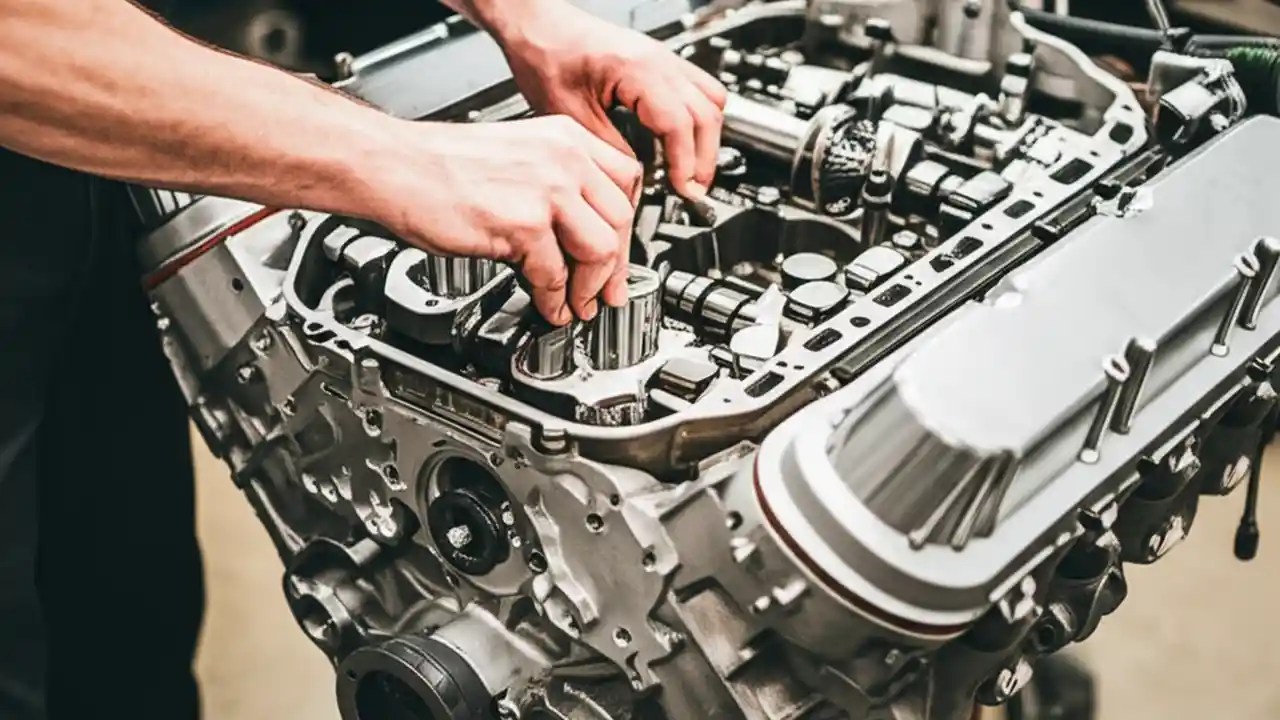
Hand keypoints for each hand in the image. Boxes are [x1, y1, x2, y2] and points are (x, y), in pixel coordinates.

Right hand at [372, 116, 641, 325]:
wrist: (394, 166)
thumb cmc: (440, 165)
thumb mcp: (516, 157)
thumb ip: (554, 184)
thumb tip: (578, 230)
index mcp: (565, 137)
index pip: (626, 181)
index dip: (628, 224)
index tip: (622, 250)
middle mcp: (563, 158)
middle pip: (621, 219)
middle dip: (617, 267)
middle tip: (608, 292)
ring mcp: (546, 189)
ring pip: (601, 249)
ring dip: (591, 287)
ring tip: (578, 305)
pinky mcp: (523, 223)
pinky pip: (556, 273)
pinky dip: (556, 298)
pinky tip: (549, 305)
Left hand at [494, 2, 726, 199]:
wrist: (537, 26)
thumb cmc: (546, 57)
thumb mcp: (572, 116)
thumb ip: (611, 149)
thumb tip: (639, 177)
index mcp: (636, 70)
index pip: (679, 123)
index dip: (685, 162)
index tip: (684, 189)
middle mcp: (657, 59)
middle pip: (705, 112)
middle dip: (704, 157)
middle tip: (694, 190)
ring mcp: (663, 58)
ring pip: (711, 100)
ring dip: (707, 139)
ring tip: (694, 171)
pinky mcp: (660, 62)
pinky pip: (699, 88)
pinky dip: (700, 119)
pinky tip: (687, 140)